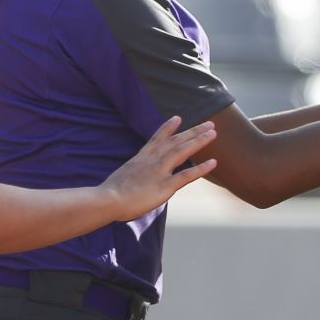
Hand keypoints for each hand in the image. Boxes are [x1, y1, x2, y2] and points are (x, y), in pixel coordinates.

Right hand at [97, 117, 218, 220]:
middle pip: (175, 142)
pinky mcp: (164, 186)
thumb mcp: (123, 178)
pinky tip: (213, 162)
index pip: (156, 139)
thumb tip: (138, 181)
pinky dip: (201, 169)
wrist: (106, 201)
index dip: (168, 128)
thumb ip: (134, 176)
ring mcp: (158, 172)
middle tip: (209, 123)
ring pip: (182, 151)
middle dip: (192, 132)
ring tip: (213, 133)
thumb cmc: (109, 195)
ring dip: (199, 141)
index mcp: (140, 159)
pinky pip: (186, 175)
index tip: (178, 118)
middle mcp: (151, 161)